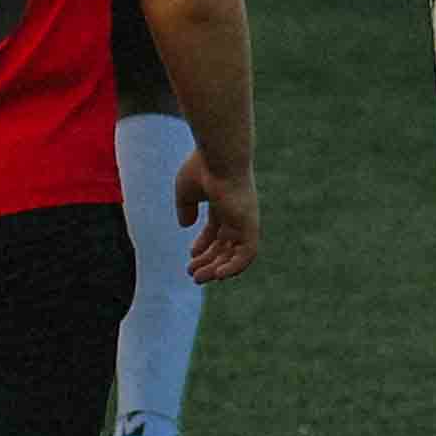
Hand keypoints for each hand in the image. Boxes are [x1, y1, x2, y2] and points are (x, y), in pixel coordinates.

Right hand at [176, 145, 255, 281]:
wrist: (220, 157)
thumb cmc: (202, 168)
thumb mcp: (186, 191)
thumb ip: (185, 208)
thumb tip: (185, 226)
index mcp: (223, 205)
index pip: (217, 232)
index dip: (204, 246)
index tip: (191, 255)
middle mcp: (236, 214)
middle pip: (225, 245)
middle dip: (209, 262)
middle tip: (193, 274)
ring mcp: (244, 221)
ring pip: (235, 253)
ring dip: (218, 268)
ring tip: (200, 278)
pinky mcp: (250, 226)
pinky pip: (247, 253)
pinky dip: (235, 267)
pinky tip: (219, 275)